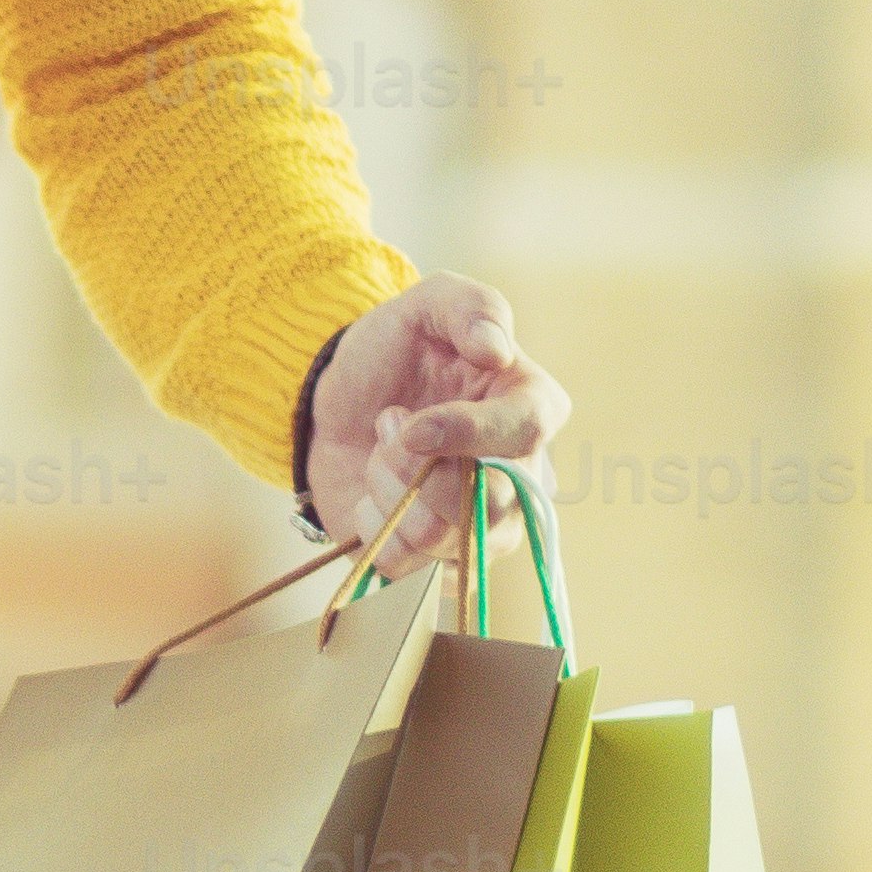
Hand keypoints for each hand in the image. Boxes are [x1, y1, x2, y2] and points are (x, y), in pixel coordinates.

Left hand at [306, 273, 568, 567]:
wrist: (340, 400)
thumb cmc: (398, 350)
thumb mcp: (428, 305)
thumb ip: (470, 309)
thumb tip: (496, 350)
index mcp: (531, 405)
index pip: (527, 431)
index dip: (467, 432)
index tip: (411, 425)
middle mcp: (522, 475)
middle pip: (489, 504)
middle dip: (416, 469)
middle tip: (387, 422)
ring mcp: (482, 524)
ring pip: (444, 540)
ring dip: (390, 491)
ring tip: (378, 452)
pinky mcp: (436, 556)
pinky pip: (408, 566)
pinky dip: (373, 528)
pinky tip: (372, 495)